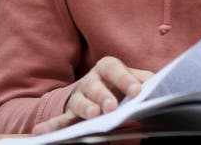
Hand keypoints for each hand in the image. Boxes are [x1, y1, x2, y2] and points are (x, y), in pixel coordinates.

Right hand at [32, 56, 153, 134]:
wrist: (102, 93)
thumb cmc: (122, 86)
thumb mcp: (134, 81)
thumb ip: (146, 81)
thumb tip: (161, 86)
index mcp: (108, 68)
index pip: (115, 69)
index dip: (125, 78)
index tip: (136, 92)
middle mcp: (91, 80)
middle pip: (94, 85)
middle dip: (103, 95)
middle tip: (111, 106)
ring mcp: (78, 97)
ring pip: (78, 101)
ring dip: (85, 108)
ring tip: (92, 115)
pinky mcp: (70, 115)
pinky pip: (60, 121)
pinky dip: (51, 127)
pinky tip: (40, 132)